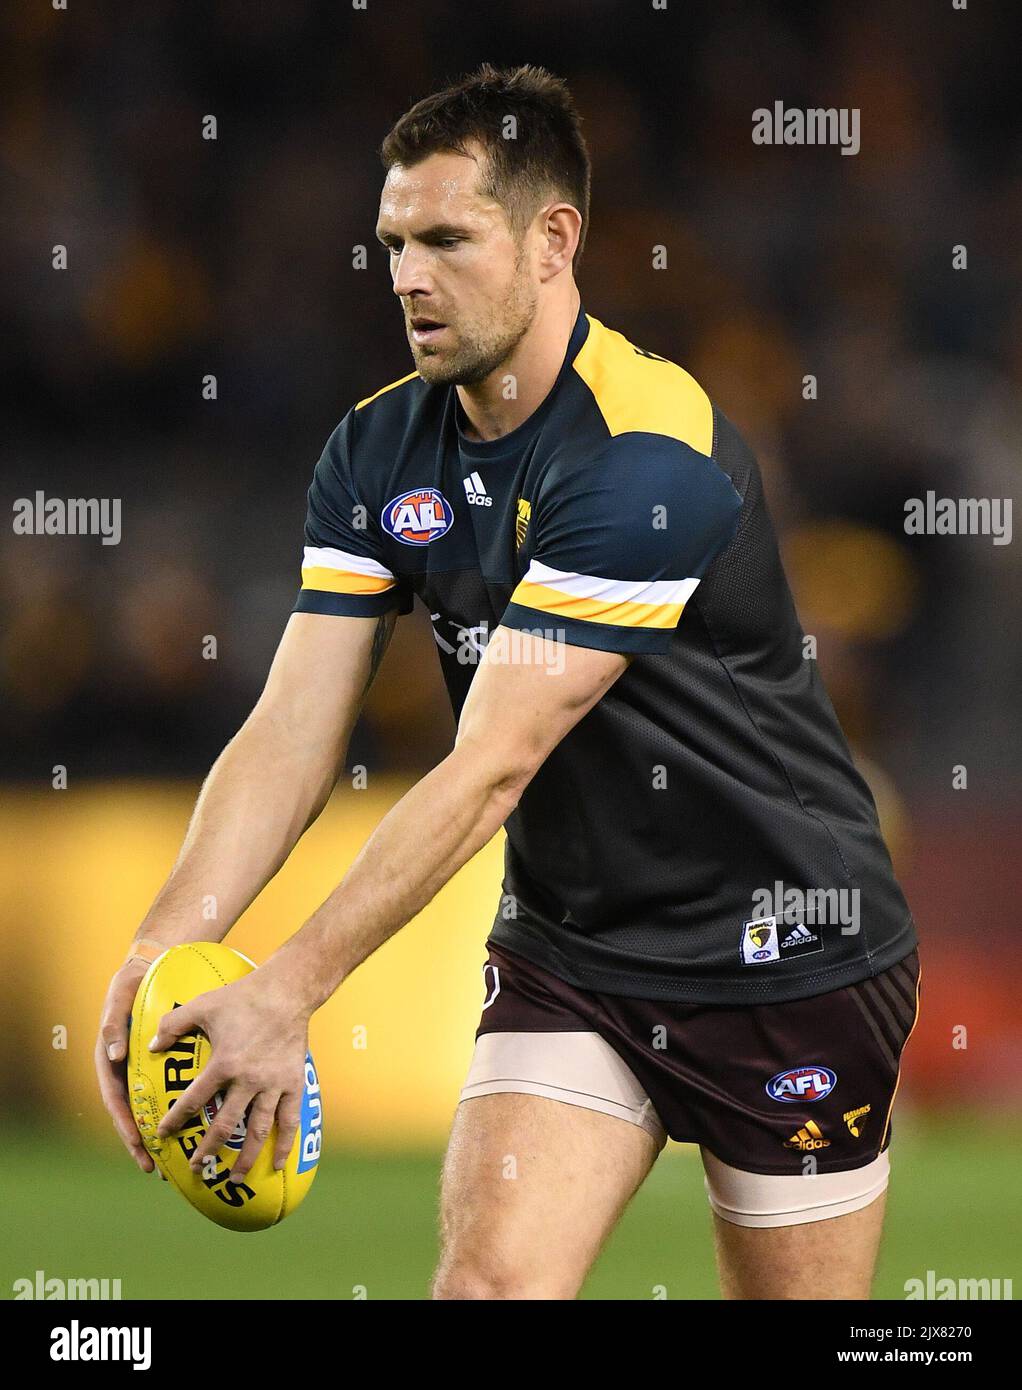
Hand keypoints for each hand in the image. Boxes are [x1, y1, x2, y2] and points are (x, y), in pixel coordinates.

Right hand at [96, 960, 155, 1172]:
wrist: (146, 971)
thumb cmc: (130, 986)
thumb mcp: (118, 1000)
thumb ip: (113, 1024)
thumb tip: (114, 1054)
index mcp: (109, 1061)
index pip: (115, 1100)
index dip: (125, 1124)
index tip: (137, 1143)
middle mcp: (123, 1071)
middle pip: (130, 1114)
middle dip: (139, 1143)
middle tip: (153, 1169)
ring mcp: (139, 1070)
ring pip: (146, 1109)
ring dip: (155, 1136)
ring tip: (169, 1163)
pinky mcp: (157, 1065)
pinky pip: (163, 1092)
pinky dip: (173, 1111)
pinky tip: (191, 1128)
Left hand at [151, 970, 310, 1181]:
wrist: (287, 991)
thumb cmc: (241, 996)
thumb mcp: (201, 1005)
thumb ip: (172, 1025)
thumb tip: (149, 1046)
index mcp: (223, 1064)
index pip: (194, 1101)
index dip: (175, 1120)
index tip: (162, 1136)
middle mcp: (247, 1080)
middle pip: (224, 1125)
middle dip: (207, 1150)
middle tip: (195, 1167)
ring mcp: (272, 1084)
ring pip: (257, 1130)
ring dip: (245, 1158)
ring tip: (235, 1179)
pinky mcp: (293, 1083)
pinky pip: (289, 1119)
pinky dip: (284, 1143)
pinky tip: (279, 1163)